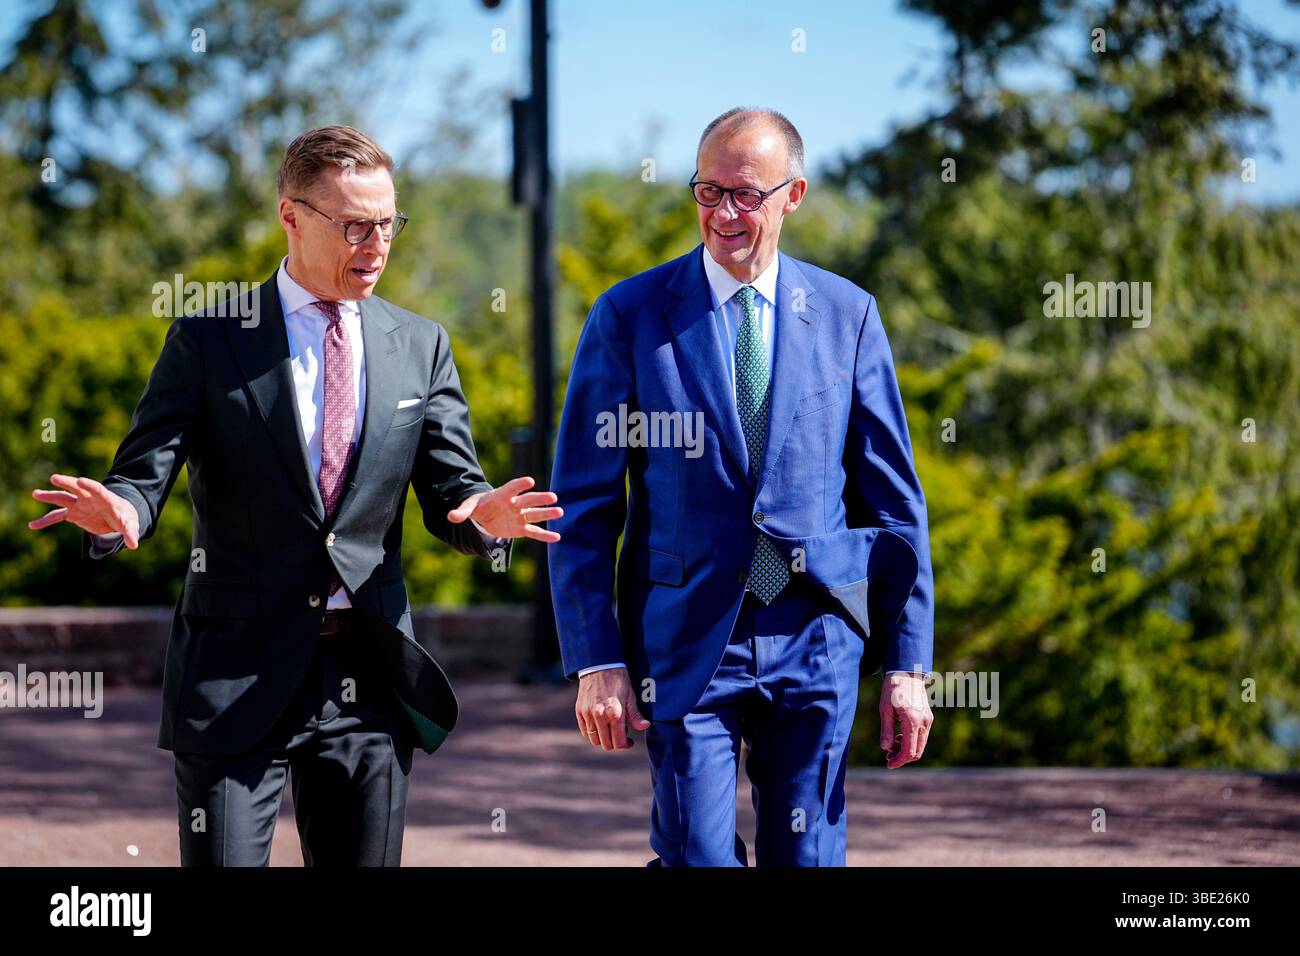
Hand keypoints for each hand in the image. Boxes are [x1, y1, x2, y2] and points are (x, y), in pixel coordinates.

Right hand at [28, 474, 140, 548]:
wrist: (118, 518)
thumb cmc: (126, 519)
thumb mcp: (130, 526)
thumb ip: (130, 533)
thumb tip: (133, 545)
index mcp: (106, 498)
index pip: (98, 489)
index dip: (90, 485)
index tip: (80, 480)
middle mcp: (90, 498)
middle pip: (77, 488)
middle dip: (67, 483)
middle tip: (54, 478)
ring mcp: (80, 505)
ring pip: (63, 498)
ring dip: (50, 496)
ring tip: (35, 494)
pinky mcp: (73, 513)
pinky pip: (57, 516)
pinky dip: (46, 521)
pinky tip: (33, 525)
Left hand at [447, 476, 561, 542]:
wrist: (484, 515)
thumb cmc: (478, 506)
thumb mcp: (468, 508)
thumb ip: (461, 512)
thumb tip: (451, 517)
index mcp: (501, 495)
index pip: (512, 488)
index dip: (520, 485)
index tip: (530, 481)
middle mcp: (514, 504)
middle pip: (528, 500)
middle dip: (540, 499)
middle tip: (553, 497)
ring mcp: (519, 516)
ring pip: (535, 514)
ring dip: (547, 513)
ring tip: (560, 511)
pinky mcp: (521, 528)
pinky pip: (534, 532)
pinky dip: (545, 535)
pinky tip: (557, 537)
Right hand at [575, 667, 650, 750]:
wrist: (599, 665)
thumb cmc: (618, 680)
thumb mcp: (631, 696)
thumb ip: (636, 715)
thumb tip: (646, 727)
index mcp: (615, 714)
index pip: (619, 743)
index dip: (626, 745)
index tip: (629, 741)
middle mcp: (599, 716)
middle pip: (606, 745)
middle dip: (615, 743)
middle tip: (621, 734)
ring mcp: (587, 714)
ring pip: (594, 740)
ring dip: (603, 739)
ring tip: (610, 729)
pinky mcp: (579, 711)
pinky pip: (585, 731)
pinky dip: (592, 733)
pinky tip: (600, 725)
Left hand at [879, 672, 932, 768]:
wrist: (906, 673)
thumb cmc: (892, 689)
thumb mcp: (885, 709)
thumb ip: (886, 730)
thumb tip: (885, 749)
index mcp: (912, 720)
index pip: (909, 751)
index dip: (899, 761)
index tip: (889, 764)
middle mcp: (924, 722)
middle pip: (917, 751)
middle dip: (903, 758)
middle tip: (888, 757)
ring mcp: (928, 720)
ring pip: (920, 745)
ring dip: (906, 750)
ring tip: (891, 747)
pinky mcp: (928, 718)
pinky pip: (921, 737)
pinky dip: (911, 741)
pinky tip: (899, 737)